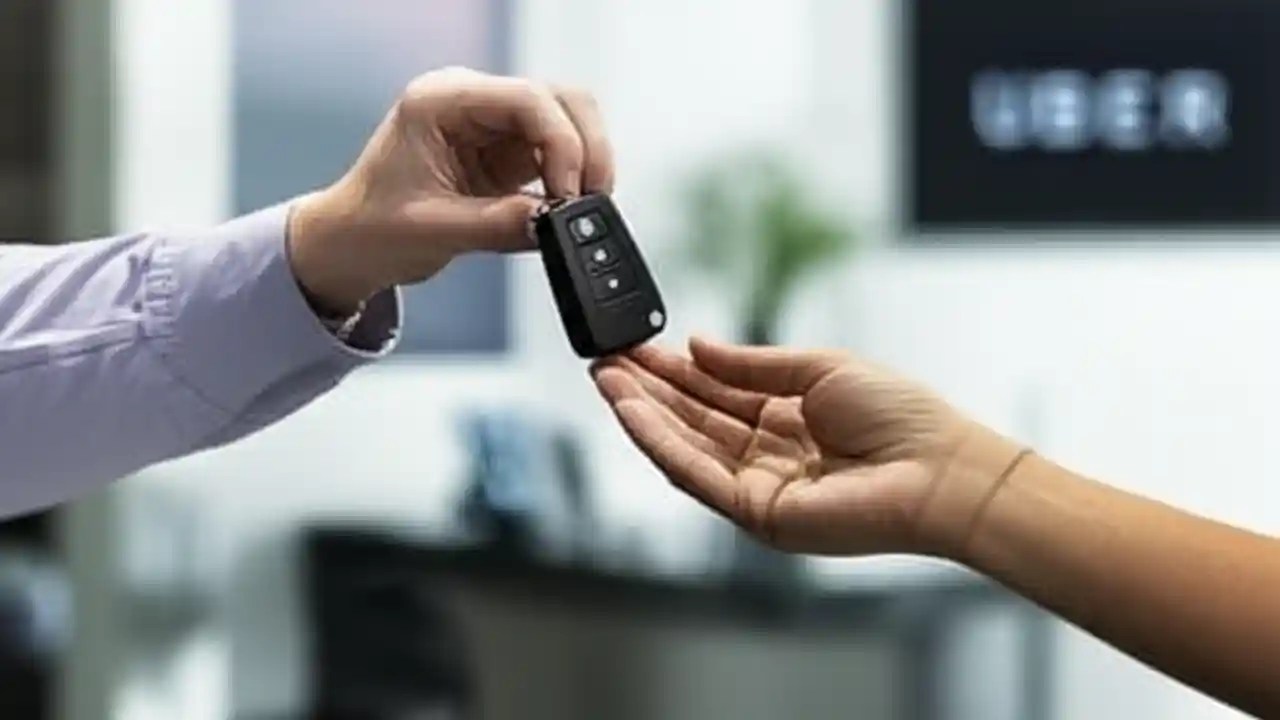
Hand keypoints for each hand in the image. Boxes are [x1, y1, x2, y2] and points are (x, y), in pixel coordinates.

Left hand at [287, 67, 613, 311]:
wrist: (353, 246)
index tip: (571, 192)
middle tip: (589, 200)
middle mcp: (472, 103)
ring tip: (580, 209)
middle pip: (560, 100)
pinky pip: (559, 156)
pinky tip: (566, 211)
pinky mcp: (507, 156)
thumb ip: (498, 224)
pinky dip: (573, 182)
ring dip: (586, 164)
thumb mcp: (434, 231)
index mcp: (440, 100)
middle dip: (585, 149)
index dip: (562, 142)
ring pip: (569, 123)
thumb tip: (554, 223)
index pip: (527, 98)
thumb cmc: (371, 227)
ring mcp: (493, 127)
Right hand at [592, 339, 1027, 557]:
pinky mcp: (758, 514)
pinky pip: (698, 475)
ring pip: (686, 447)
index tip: (636, 347)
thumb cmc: (900, 416)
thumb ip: (752, 363)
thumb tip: (697, 346)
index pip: (715, 391)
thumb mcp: (818, 367)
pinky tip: (634, 413)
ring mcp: (759, 486)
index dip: (673, 369)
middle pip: (692, 419)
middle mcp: (767, 454)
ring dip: (643, 414)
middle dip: (646, 390)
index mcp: (786, 416)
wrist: (942, 470)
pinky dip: (662, 444)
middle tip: (604, 361)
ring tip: (606, 380)